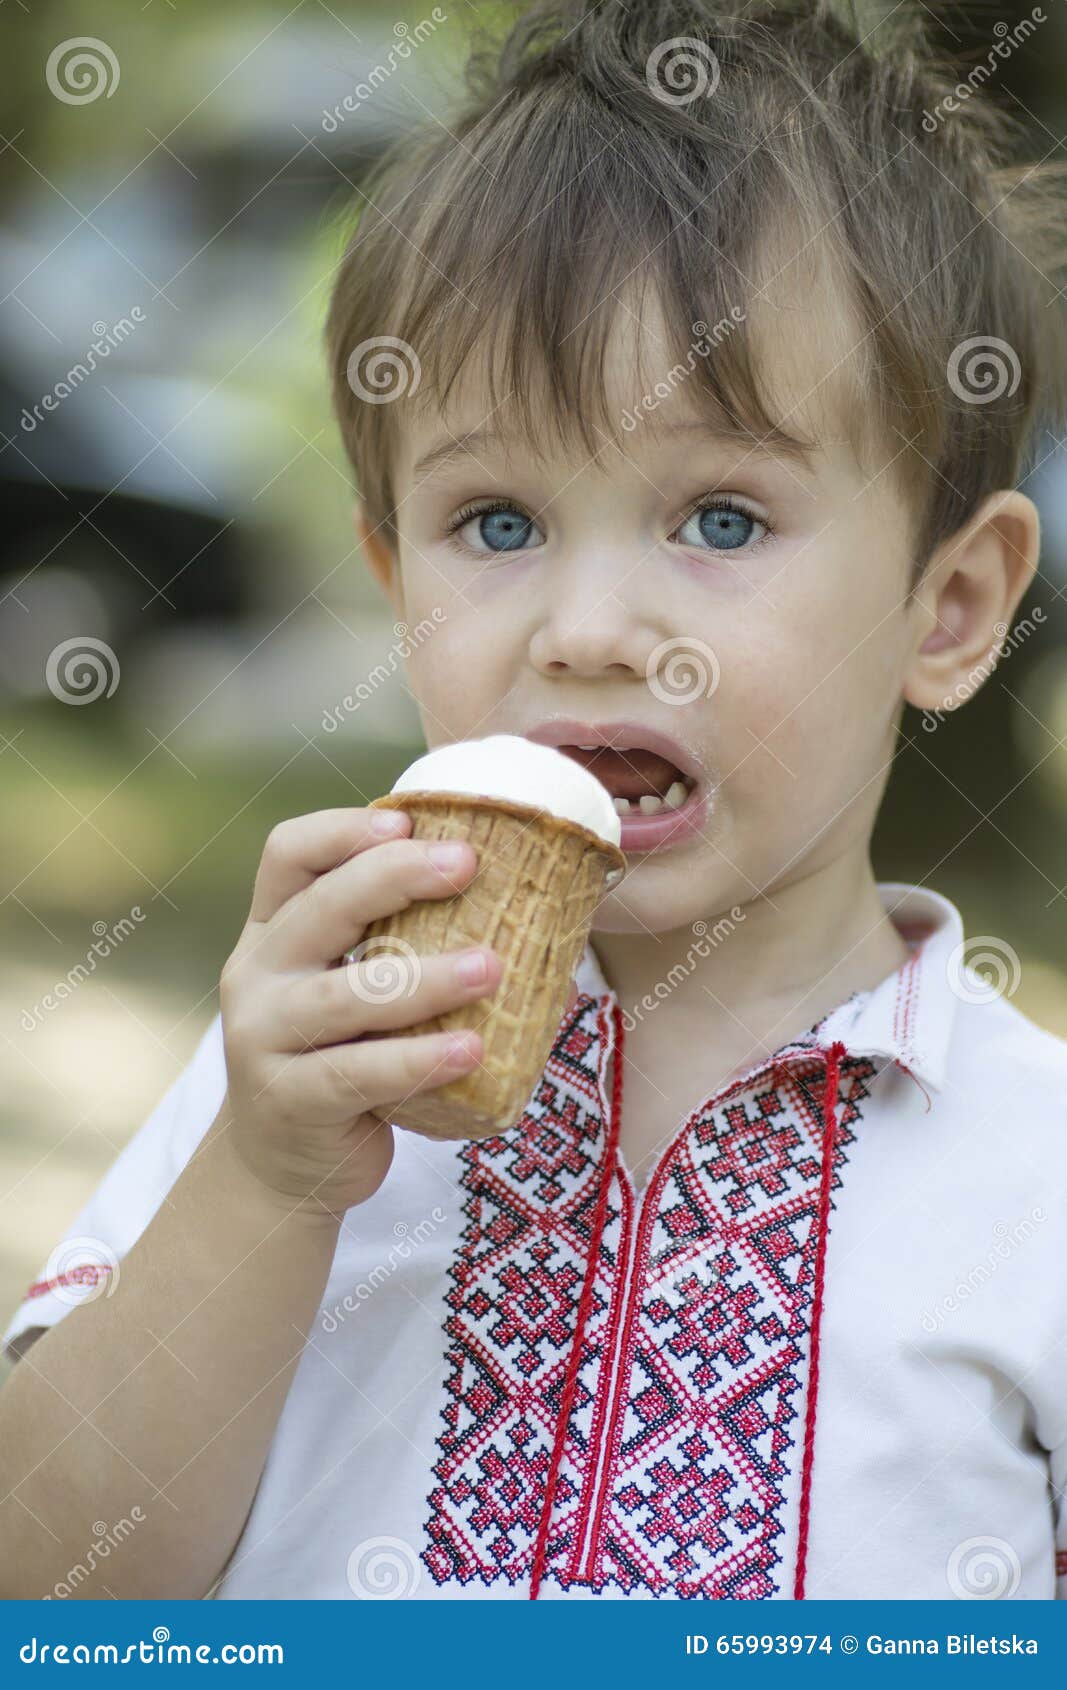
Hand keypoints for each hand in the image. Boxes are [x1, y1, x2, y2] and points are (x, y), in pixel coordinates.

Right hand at [218, 807, 500, 1218]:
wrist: (283, 1167)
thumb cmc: (340, 1058)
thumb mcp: (351, 993)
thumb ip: (402, 949)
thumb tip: (536, 918)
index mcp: (272, 932)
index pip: (288, 854)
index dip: (344, 830)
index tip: (409, 822)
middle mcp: (257, 975)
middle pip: (319, 908)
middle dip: (394, 877)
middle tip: (467, 864)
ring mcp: (263, 1039)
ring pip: (344, 996)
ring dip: (425, 978)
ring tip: (492, 968)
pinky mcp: (289, 1100)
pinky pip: (358, 1074)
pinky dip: (419, 1060)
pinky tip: (471, 1051)